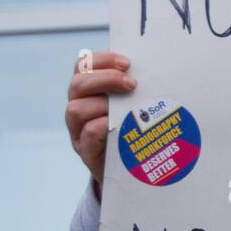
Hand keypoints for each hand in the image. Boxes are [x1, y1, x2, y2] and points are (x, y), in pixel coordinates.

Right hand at [65, 50, 135, 194]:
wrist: (129, 171)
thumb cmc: (134, 131)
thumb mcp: (133, 105)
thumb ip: (134, 88)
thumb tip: (155, 69)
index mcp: (88, 92)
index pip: (83, 65)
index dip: (102, 60)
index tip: (127, 63)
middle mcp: (78, 109)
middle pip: (77, 84)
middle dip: (106, 79)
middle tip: (132, 84)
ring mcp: (78, 131)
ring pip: (75, 109)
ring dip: (103, 103)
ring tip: (128, 107)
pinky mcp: (86, 152)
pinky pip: (88, 134)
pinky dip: (103, 125)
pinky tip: (121, 124)